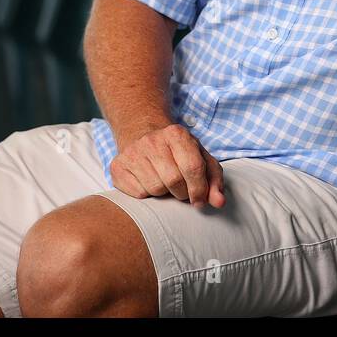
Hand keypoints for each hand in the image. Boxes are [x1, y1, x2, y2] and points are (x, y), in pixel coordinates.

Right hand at [110, 124, 225, 208]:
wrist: (143, 135)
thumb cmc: (178, 152)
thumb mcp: (201, 159)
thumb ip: (214, 181)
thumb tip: (219, 202)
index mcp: (177, 134)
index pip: (193, 167)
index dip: (199, 189)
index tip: (199, 200)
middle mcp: (152, 140)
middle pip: (174, 181)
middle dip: (182, 193)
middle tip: (181, 189)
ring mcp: (132, 152)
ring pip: (155, 189)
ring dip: (164, 193)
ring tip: (164, 183)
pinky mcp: (117, 166)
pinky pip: (138, 194)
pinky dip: (147, 194)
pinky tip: (148, 182)